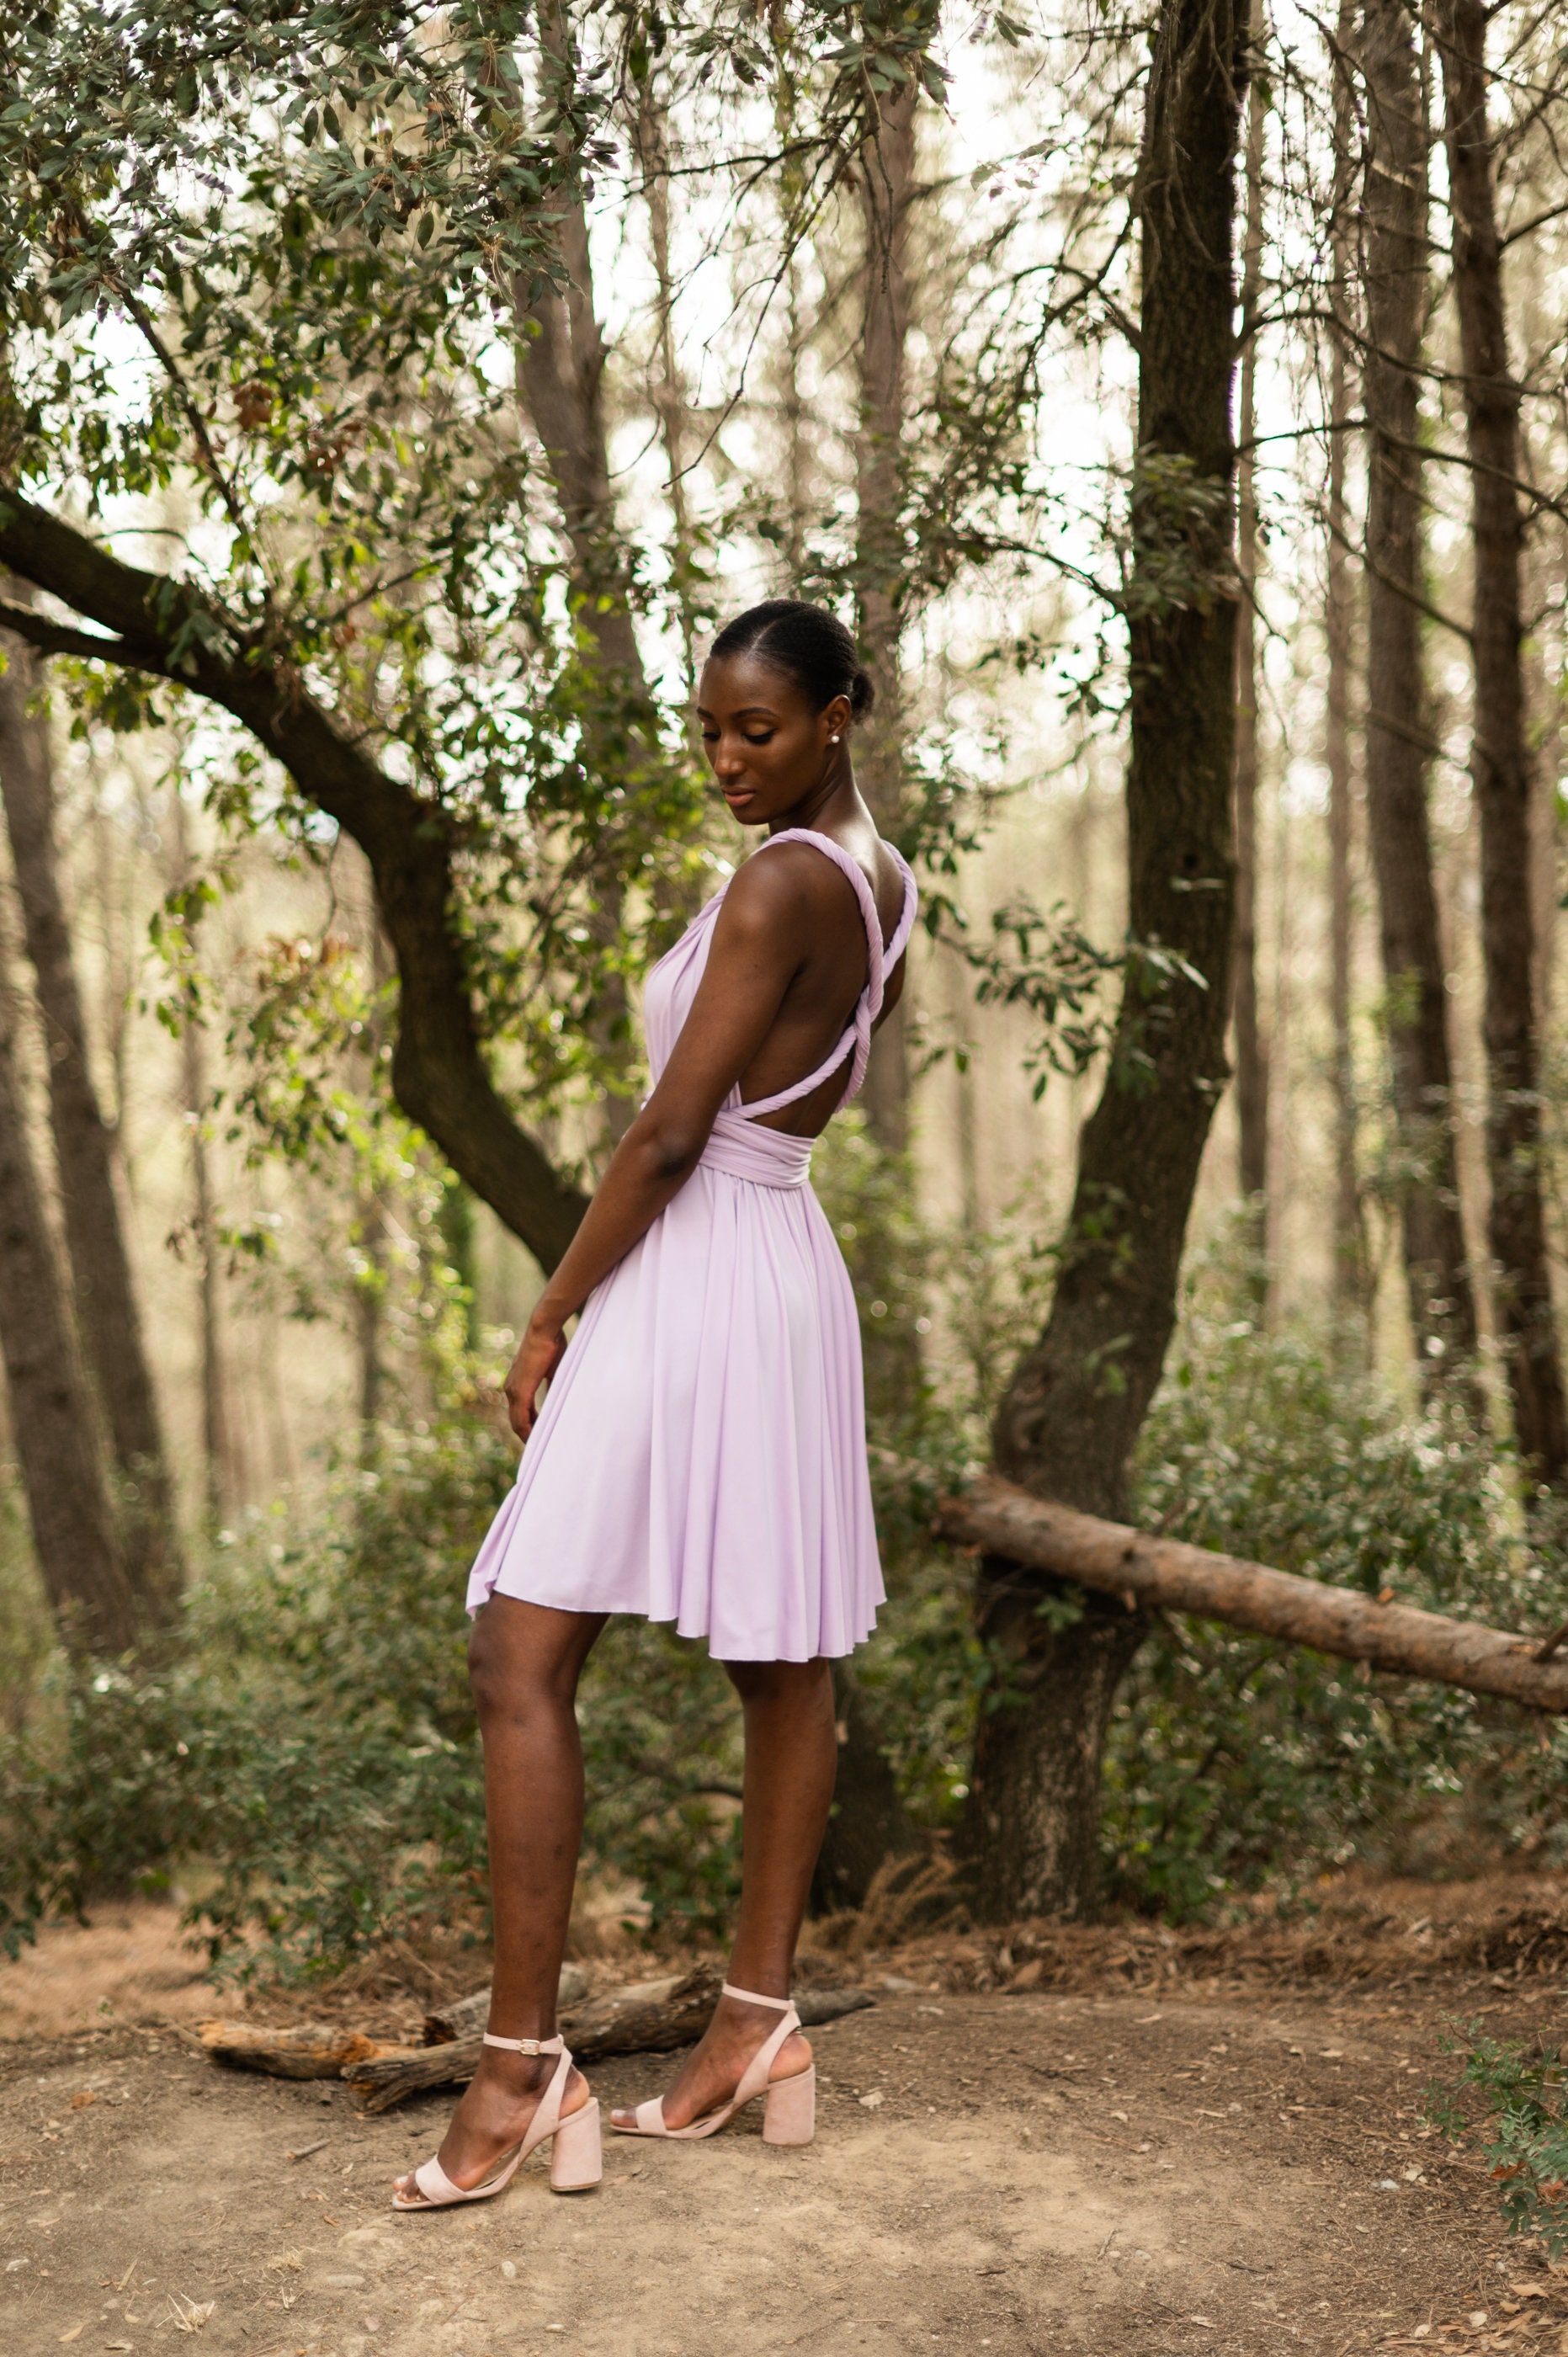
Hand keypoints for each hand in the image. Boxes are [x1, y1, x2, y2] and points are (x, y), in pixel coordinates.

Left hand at [503, 1316, 566, 1440]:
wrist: (544, 1329)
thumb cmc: (551, 1344)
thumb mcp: (553, 1369)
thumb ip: (551, 1385)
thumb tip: (558, 1397)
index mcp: (518, 1383)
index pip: (521, 1412)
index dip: (529, 1426)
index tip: (540, 1436)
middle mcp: (510, 1388)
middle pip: (517, 1421)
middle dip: (528, 1435)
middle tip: (540, 1448)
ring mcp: (513, 1390)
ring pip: (517, 1422)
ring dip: (527, 1435)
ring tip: (539, 1446)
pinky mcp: (520, 1390)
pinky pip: (521, 1418)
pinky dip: (527, 1430)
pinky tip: (536, 1438)